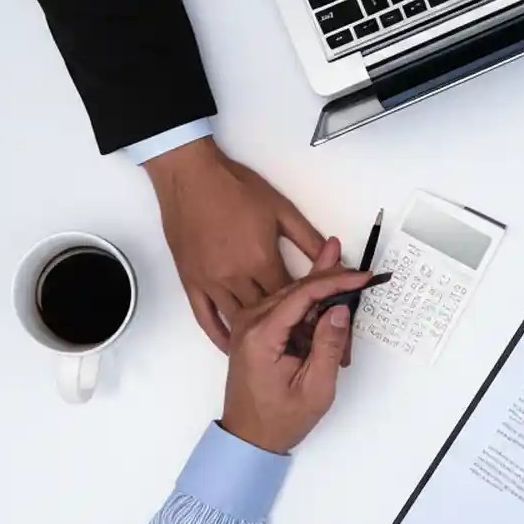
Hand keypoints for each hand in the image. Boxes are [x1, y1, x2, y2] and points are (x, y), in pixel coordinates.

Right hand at [145, 137, 324, 351]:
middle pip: (270, 313)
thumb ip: (308, 238)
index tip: (323, 319)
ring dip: (259, 333)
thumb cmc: (236, 188)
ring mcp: (211, 283)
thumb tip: (332, 257)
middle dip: (290, 326)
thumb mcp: (281, 209)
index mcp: (261, 260)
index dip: (312, 308)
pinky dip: (220, 336)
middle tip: (307, 342)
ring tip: (280, 348)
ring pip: (240, 320)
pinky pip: (205, 319)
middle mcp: (236, 278)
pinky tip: (232, 347)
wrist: (190, 175)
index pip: (295, 295)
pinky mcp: (191, 283)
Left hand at [220, 238, 370, 454]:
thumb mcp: (315, 388)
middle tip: (362, 273)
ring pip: (292, 295)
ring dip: (322, 294)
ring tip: (350, 282)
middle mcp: (249, 322)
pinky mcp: (253, 329)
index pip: (302, 294)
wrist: (248, 436)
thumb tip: (341, 309)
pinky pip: (285, 308)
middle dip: (332, 280)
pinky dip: (310, 307)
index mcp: (261, 336)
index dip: (335, 281)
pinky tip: (329, 303)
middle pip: (296, 288)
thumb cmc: (281, 419)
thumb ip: (328, 346)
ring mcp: (248, 324)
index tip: (362, 277)